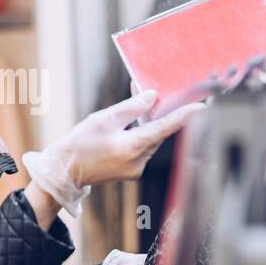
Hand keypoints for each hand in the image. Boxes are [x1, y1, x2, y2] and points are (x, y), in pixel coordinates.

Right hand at [59, 89, 206, 183]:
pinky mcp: (131, 171)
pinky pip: (142, 148)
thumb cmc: (80, 143)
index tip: (201, 107)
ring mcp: (135, 169)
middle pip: (157, 133)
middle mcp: (138, 161)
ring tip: (138, 104)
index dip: (184, 116)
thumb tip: (152, 97)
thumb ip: (131, 108)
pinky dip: (139, 134)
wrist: (64, 171)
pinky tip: (131, 124)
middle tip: (154, 93)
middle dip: (157, 113)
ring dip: (147, 123)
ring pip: (150, 140)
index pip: (164, 128)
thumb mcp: (103, 118)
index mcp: (131, 147)